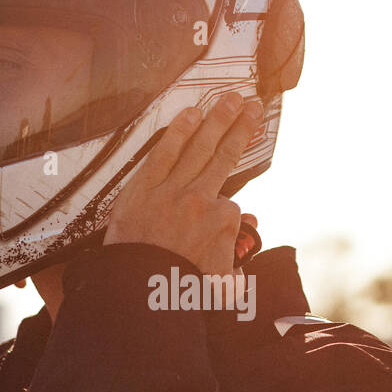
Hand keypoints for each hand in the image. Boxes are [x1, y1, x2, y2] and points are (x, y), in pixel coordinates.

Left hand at [105, 91, 263, 276]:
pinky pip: (163, 153)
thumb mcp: (221, 284)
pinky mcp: (143, 188)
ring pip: (200, 147)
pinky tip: (192, 112)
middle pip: (226, 156)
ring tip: (231, 98)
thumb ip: (237, 261)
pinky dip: (178, 132)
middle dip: (241, 127)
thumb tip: (248, 226)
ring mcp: (172, 190)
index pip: (232, 206)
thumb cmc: (179, 291)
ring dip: (217, 119)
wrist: (138, 293)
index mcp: (222, 221)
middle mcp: (201, 199)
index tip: (224, 216)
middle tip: (253, 104)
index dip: (228, 214)